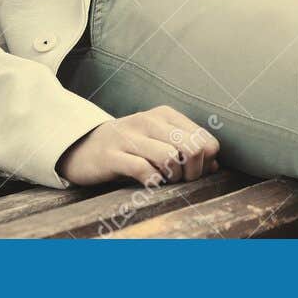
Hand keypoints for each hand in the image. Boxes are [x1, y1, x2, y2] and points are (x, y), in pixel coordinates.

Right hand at [57, 105, 222, 187]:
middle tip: (181, 180)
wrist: (82, 147)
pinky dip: (152, 181)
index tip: (192, 173)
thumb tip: (215, 166)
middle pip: (192, 147)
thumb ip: (187, 149)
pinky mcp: (111, 155)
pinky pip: (142, 170)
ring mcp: (128, 136)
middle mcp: (148, 121)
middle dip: (193, 172)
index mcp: (165, 115)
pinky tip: (150, 183)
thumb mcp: (159, 141)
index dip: (205, 163)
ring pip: (170, 157)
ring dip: (173, 177)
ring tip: (164, 180)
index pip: (204, 140)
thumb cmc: (128, 147)